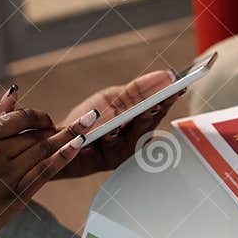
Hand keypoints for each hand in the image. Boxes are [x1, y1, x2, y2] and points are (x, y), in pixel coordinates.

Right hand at [0, 103, 92, 237]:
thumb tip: (15, 92)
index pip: (20, 118)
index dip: (40, 116)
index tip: (49, 121)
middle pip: (36, 134)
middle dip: (61, 128)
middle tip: (85, 120)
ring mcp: (6, 174)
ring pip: (44, 149)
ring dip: (70, 136)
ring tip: (90, 125)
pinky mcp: (16, 194)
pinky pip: (46, 170)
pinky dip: (65, 155)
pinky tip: (79, 145)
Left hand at [52, 70, 182, 177]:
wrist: (59, 142)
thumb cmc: (88, 121)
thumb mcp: (112, 100)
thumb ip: (136, 90)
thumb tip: (165, 75)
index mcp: (139, 126)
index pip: (158, 111)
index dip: (168, 100)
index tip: (178, 87)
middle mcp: (134, 142)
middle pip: (147, 124)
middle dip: (156, 111)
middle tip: (163, 98)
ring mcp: (120, 153)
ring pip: (131, 138)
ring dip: (137, 124)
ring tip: (143, 110)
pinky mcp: (102, 162)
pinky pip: (105, 147)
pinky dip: (107, 135)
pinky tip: (107, 126)